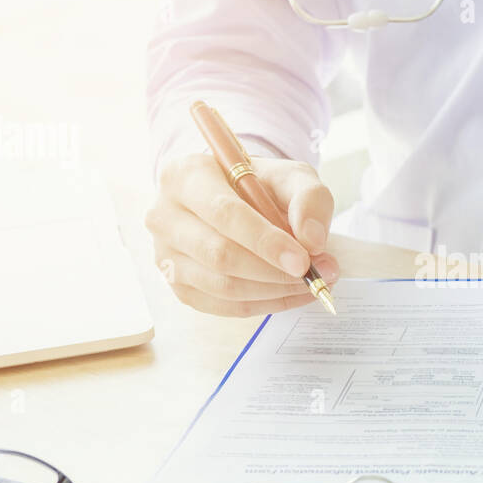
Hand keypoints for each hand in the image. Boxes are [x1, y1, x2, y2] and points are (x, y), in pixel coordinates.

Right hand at [145, 152, 339, 316]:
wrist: (234, 199)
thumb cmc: (259, 185)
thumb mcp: (290, 176)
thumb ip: (308, 199)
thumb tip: (312, 241)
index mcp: (186, 176)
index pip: (225, 214)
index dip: (266, 241)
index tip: (303, 260)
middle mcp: (165, 216)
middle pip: (220, 255)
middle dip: (274, 271)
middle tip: (317, 274)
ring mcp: (165, 254)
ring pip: (222, 286)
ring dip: (273, 291)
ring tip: (311, 283)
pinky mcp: (178, 285)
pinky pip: (224, 306)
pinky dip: (265, 304)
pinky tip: (291, 293)